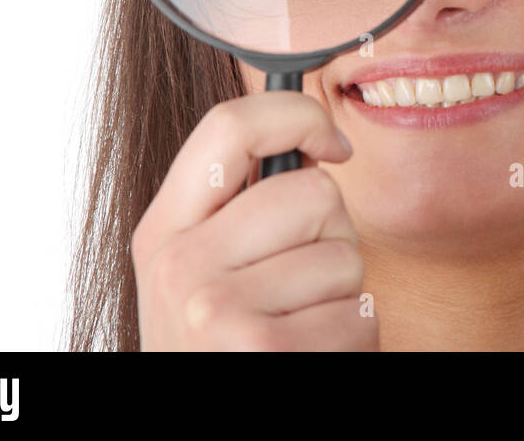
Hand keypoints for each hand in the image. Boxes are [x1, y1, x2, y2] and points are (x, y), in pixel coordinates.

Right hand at [131, 90, 375, 349]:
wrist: (207, 425)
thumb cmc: (227, 347)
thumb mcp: (206, 271)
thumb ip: (240, 208)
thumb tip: (315, 139)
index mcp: (164, 232)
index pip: (229, 126)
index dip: (297, 114)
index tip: (333, 143)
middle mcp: (180, 266)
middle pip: (310, 191)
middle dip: (331, 234)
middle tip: (300, 284)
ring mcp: (217, 311)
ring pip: (345, 252)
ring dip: (344, 293)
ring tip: (303, 326)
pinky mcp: (263, 350)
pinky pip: (359, 310)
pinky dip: (354, 337)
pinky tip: (313, 356)